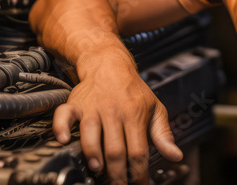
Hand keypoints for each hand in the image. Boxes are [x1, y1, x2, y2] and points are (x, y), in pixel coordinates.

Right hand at [52, 55, 182, 183]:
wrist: (109, 64)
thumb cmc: (133, 90)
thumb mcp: (155, 108)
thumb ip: (163, 134)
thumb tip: (175, 156)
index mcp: (134, 115)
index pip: (138, 152)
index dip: (139, 173)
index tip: (139, 184)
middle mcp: (114, 112)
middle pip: (115, 150)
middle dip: (117, 174)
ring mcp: (93, 108)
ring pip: (91, 136)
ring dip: (93, 157)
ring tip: (98, 171)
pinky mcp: (75, 104)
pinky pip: (64, 116)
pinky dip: (61, 128)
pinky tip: (64, 140)